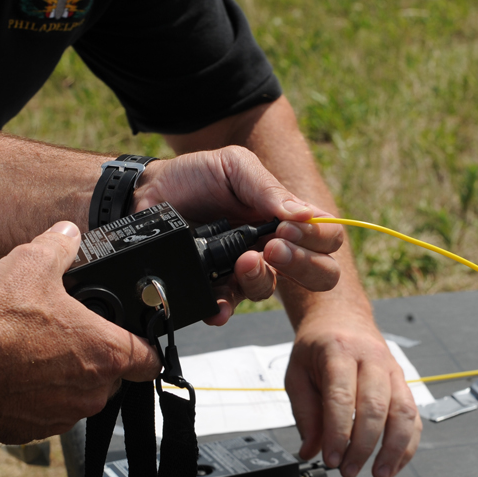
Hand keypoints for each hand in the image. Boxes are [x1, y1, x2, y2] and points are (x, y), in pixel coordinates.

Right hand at [0, 221, 160, 442]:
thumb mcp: (33, 264)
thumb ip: (60, 246)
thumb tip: (68, 234)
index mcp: (105, 353)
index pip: (148, 359)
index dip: (144, 347)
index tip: (134, 341)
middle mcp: (91, 392)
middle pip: (109, 376)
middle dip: (92, 358)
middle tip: (65, 335)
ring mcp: (62, 416)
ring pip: (75, 396)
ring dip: (61, 379)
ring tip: (31, 353)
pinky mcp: (30, 431)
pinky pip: (43, 413)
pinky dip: (32, 397)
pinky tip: (10, 375)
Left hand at [134, 147, 342, 323]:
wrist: (148, 191)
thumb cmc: (196, 176)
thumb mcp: (235, 166)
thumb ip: (268, 188)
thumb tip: (305, 214)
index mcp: (286, 218)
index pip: (328, 239)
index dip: (318, 238)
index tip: (289, 226)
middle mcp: (272, 248)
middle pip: (317, 274)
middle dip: (303, 264)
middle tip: (273, 246)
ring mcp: (243, 270)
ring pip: (269, 290)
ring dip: (261, 278)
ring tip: (242, 260)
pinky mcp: (213, 287)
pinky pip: (227, 308)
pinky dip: (224, 309)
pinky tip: (218, 304)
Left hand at [286, 313, 421, 476]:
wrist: (342, 318)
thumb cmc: (319, 346)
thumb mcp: (297, 373)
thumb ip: (304, 413)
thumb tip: (310, 450)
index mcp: (339, 352)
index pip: (342, 397)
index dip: (337, 432)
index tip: (330, 458)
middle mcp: (371, 359)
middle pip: (375, 407)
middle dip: (363, 446)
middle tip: (348, 470)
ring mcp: (393, 371)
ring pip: (403, 412)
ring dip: (393, 449)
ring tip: (379, 474)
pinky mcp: (404, 383)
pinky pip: (413, 416)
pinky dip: (407, 444)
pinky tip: (394, 464)